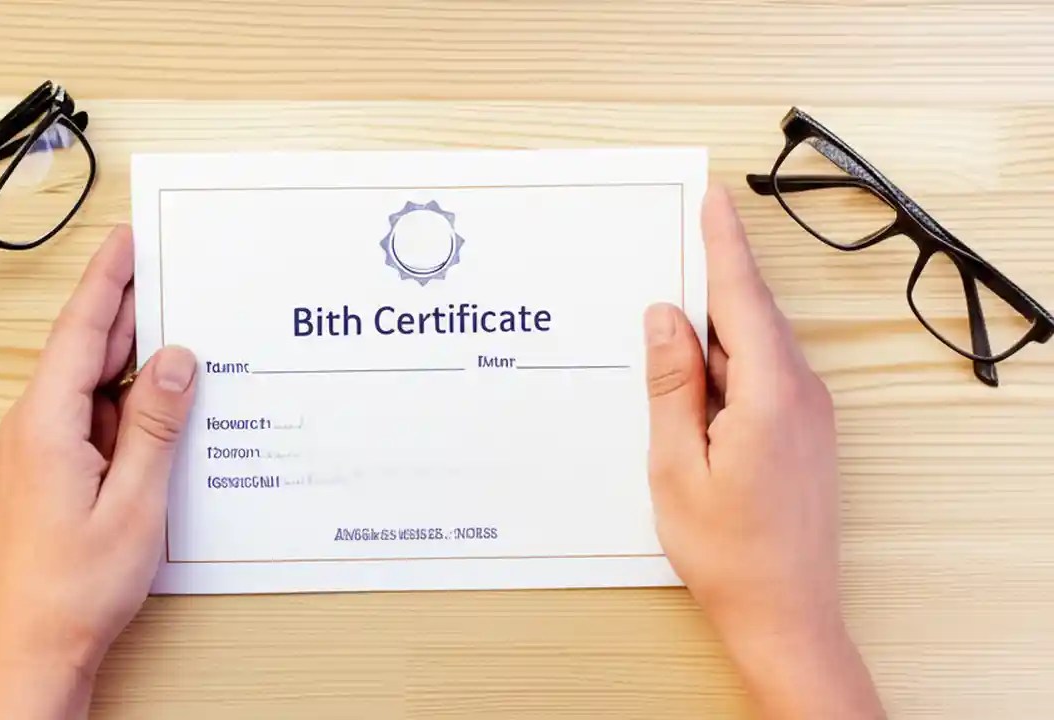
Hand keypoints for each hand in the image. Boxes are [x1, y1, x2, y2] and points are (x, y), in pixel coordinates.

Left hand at [0, 226, 196, 719]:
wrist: (35, 650)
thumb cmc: (75, 588)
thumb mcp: (134, 502)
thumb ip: (155, 425)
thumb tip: (175, 360)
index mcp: (45, 424)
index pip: (80, 330)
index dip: (107, 279)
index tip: (128, 237)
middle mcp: (34, 428)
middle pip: (84, 350)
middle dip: (126, 307)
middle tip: (168, 268)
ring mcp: (40, 451)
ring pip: (91, 385)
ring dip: (131, 358)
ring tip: (178, 327)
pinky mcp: (52, 472)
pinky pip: (93, 418)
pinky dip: (127, 401)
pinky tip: (160, 403)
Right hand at [644, 186, 882, 718]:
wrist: (786, 613)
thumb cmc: (726, 550)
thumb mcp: (677, 464)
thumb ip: (672, 384)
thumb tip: (665, 317)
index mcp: (769, 394)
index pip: (743, 296)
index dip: (723, 243)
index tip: (712, 197)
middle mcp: (802, 393)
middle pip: (751, 316)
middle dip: (709, 284)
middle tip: (664, 258)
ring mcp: (811, 414)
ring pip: (756, 347)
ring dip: (714, 333)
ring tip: (666, 340)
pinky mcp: (807, 433)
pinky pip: (765, 376)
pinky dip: (728, 366)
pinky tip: (694, 385)